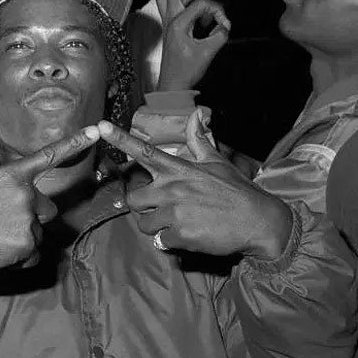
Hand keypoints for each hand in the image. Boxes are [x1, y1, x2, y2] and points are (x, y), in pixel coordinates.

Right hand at [0, 108, 100, 273]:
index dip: (76, 142)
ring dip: (23, 233)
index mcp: (12, 175)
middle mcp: (25, 197)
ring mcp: (27, 223)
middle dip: (30, 212)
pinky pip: (34, 253)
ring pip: (38, 229)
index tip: (97, 131)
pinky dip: (20, 255)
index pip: (50, 155)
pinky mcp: (26, 247)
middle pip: (46, 205)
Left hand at [97, 110, 290, 258]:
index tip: (100, 127)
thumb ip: (199, 141)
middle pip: (134, 200)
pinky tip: (191, 236)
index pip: (144, 152)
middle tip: (164, 209)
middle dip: (144, 208)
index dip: (120, 139)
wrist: (257, 221)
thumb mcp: (217, 162)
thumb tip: (197, 115)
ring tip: (181, 223)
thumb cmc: (236, 191)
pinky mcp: (179, 235)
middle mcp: (172, 189)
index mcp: (179, 169)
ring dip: (158, 227)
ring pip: (145, 224)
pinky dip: (172, 242)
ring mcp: (174, 212)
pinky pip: (161, 241)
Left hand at [158, 0, 230, 91]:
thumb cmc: (187, 71)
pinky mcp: (168, 28)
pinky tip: (188, 0)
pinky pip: (167, 5)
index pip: (201, 4)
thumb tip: (226, 24)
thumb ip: (220, 35)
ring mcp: (166, 24)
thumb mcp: (208, 52)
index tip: (225, 23)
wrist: (173, 84)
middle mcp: (170, 21)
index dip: (217, 10)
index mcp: (178, 24)